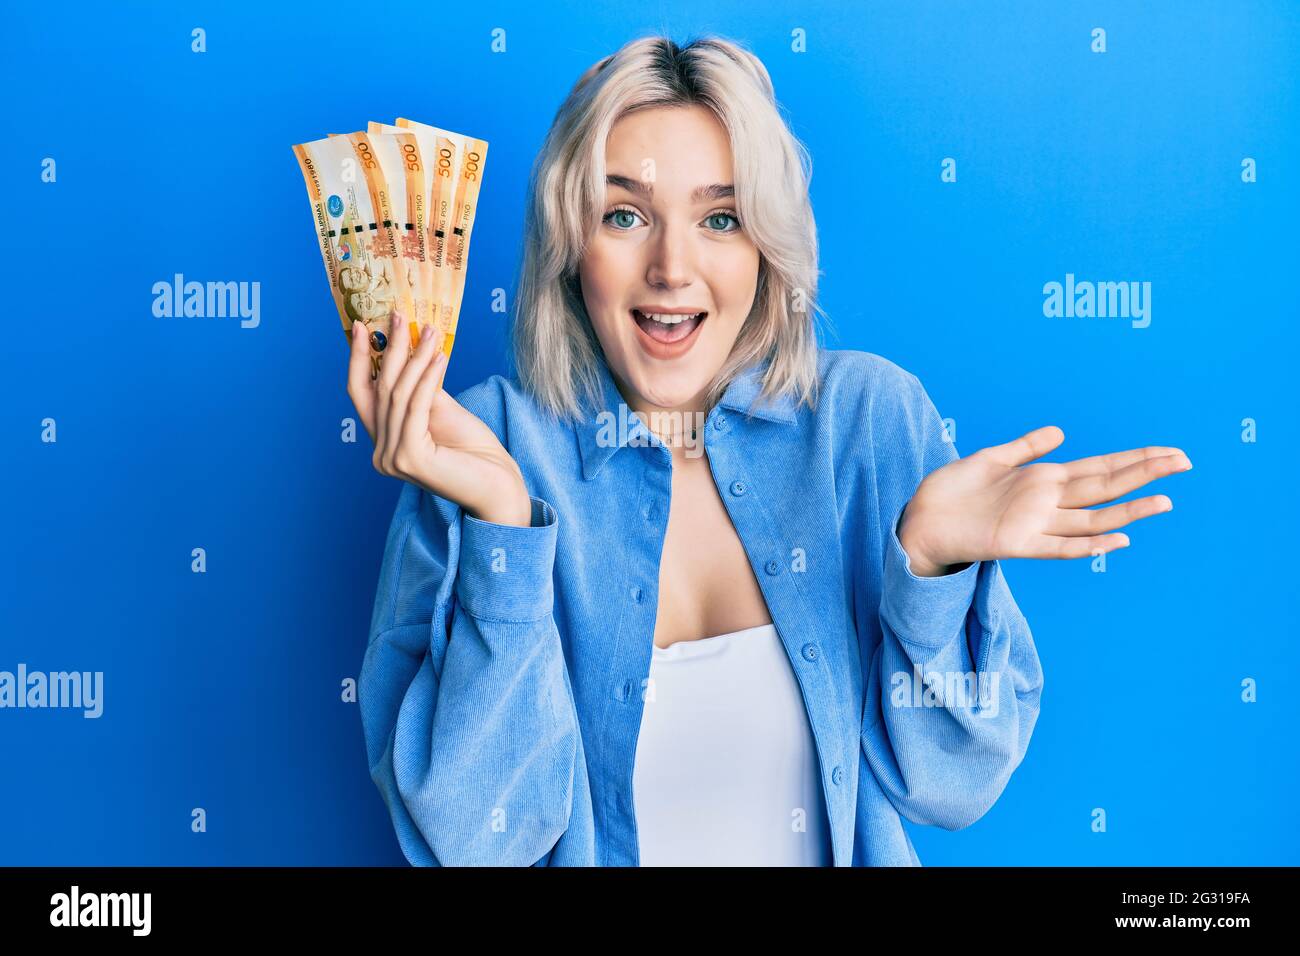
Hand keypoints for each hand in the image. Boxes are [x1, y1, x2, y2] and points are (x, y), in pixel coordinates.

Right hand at [346, 311, 532, 526]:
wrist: (498, 485)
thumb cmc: (473, 451)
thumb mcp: (440, 410)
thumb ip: (420, 388)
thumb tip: (411, 347)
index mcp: (383, 442)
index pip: (361, 394)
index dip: (359, 359)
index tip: (363, 325)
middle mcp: (380, 453)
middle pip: (380, 389)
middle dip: (391, 349)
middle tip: (399, 315)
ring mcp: (392, 459)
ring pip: (397, 395)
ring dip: (414, 358)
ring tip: (429, 331)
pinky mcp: (410, 459)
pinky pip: (416, 407)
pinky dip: (427, 379)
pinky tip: (439, 356)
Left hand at [897, 426, 1191, 575]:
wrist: (918, 521)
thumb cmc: (952, 492)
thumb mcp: (990, 459)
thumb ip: (1026, 447)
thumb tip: (1061, 432)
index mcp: (1043, 480)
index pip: (1100, 468)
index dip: (1134, 459)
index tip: (1169, 451)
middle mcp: (1046, 503)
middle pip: (1105, 487)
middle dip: (1144, 474)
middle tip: (1186, 462)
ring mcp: (1034, 524)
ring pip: (1092, 518)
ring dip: (1128, 510)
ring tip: (1165, 501)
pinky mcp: (1015, 544)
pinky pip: (1059, 547)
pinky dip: (1088, 544)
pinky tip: (1116, 539)